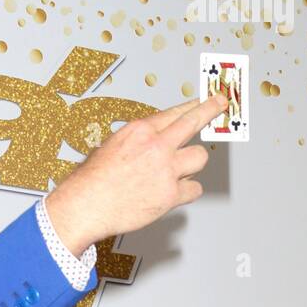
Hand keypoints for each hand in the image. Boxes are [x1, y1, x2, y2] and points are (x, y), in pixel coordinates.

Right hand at [45, 93, 226, 252]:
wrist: (86, 205)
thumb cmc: (92, 181)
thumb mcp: (111, 146)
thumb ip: (138, 141)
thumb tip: (154, 140)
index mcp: (140, 130)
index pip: (175, 112)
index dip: (193, 106)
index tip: (203, 101)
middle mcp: (156, 145)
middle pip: (194, 121)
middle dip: (212, 109)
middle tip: (221, 103)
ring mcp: (166, 169)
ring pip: (200, 157)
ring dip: (193, 164)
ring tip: (180, 171)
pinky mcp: (170, 194)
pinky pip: (194, 189)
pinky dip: (187, 191)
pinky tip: (175, 193)